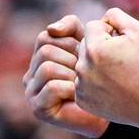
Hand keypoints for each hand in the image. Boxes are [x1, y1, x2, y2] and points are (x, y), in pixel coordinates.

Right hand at [23, 15, 107, 138]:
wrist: (107, 111)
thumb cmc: (97, 77)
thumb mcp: (85, 44)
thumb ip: (71, 27)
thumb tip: (52, 28)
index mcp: (38, 59)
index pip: (45, 37)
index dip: (69, 42)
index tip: (84, 55)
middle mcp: (30, 75)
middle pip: (45, 51)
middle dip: (72, 59)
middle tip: (86, 73)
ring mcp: (31, 92)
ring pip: (47, 68)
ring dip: (72, 75)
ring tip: (82, 84)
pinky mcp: (38, 108)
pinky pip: (51, 87)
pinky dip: (70, 89)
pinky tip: (78, 95)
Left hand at [75, 8, 138, 128]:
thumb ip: (116, 16)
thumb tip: (103, 19)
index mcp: (94, 48)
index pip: (92, 27)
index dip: (109, 32)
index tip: (123, 45)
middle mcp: (82, 67)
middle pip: (85, 45)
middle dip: (100, 47)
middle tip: (120, 60)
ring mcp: (81, 86)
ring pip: (83, 63)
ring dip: (95, 64)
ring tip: (117, 74)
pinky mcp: (82, 99)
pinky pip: (83, 82)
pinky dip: (94, 82)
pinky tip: (111, 86)